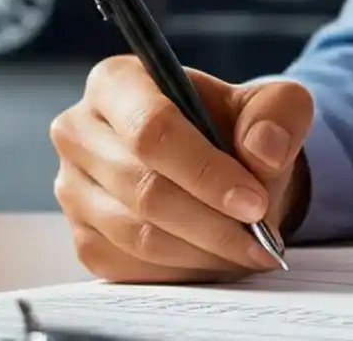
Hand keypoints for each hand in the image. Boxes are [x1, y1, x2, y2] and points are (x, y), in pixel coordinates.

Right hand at [50, 56, 312, 282]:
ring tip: (250, 248)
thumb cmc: (240, 126)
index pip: (152, 130)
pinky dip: (184, 270)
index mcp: (117, 83)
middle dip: (213, 221)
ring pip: (139, 235)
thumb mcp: (275, 105)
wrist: (223, 164)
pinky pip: (132, 268)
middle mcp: (80, 132)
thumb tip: (264, 149)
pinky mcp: (84, 238)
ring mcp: (73, 189)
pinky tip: (218, 257)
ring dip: (204, 250)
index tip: (254, 202)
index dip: (206, 171)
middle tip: (262, 237)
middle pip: (144, 189)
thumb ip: (279, 116)